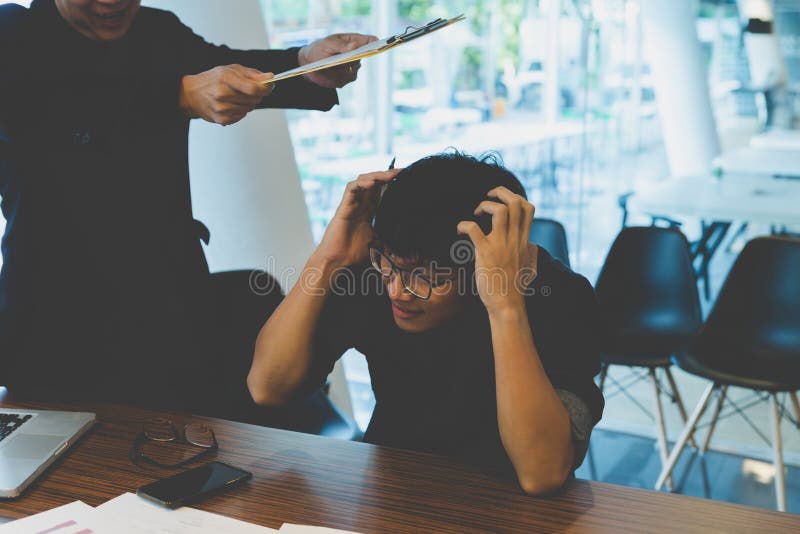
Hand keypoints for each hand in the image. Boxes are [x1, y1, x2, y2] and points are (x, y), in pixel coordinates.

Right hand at [179, 65, 273, 125]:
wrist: (191, 94)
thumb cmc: (213, 79)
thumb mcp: (231, 70)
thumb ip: (252, 74)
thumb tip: (271, 77)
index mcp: (225, 78)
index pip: (253, 89)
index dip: (266, 88)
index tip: (270, 86)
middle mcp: (222, 94)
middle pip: (254, 99)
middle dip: (256, 94)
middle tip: (247, 89)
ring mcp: (222, 108)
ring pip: (250, 108)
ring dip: (248, 102)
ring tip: (235, 96)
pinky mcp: (222, 120)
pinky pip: (242, 116)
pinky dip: (240, 110)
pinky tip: (230, 104)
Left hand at [298, 33, 376, 88]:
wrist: (308, 65)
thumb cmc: (319, 49)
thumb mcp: (327, 44)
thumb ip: (341, 45)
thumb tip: (355, 45)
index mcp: (353, 41)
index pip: (370, 40)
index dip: (376, 43)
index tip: (377, 46)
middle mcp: (356, 54)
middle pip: (364, 57)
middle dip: (352, 58)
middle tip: (340, 58)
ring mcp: (353, 67)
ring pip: (354, 70)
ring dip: (341, 69)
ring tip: (328, 65)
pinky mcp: (347, 79)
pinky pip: (346, 79)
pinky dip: (336, 77)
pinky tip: (328, 73)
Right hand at [312, 169, 400, 268]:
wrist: (337, 261)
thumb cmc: (353, 254)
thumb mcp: (379, 247)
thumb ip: (392, 247)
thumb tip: (411, 258)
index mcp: (367, 211)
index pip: (380, 191)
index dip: (391, 183)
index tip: (406, 177)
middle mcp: (359, 204)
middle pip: (373, 182)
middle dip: (387, 174)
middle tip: (402, 171)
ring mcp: (351, 204)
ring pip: (362, 180)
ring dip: (376, 175)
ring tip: (390, 175)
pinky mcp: (343, 207)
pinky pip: (352, 189)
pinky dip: (361, 184)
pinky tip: (373, 183)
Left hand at [457, 187, 535, 312]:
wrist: (507, 305)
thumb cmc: (515, 288)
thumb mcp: (531, 267)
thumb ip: (532, 252)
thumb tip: (532, 244)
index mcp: (525, 240)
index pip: (528, 208)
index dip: (515, 197)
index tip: (503, 202)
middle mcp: (515, 239)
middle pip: (516, 202)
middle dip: (500, 192)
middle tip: (488, 196)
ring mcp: (501, 245)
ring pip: (500, 210)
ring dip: (485, 205)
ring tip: (476, 212)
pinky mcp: (486, 252)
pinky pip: (473, 229)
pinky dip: (463, 224)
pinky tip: (459, 230)